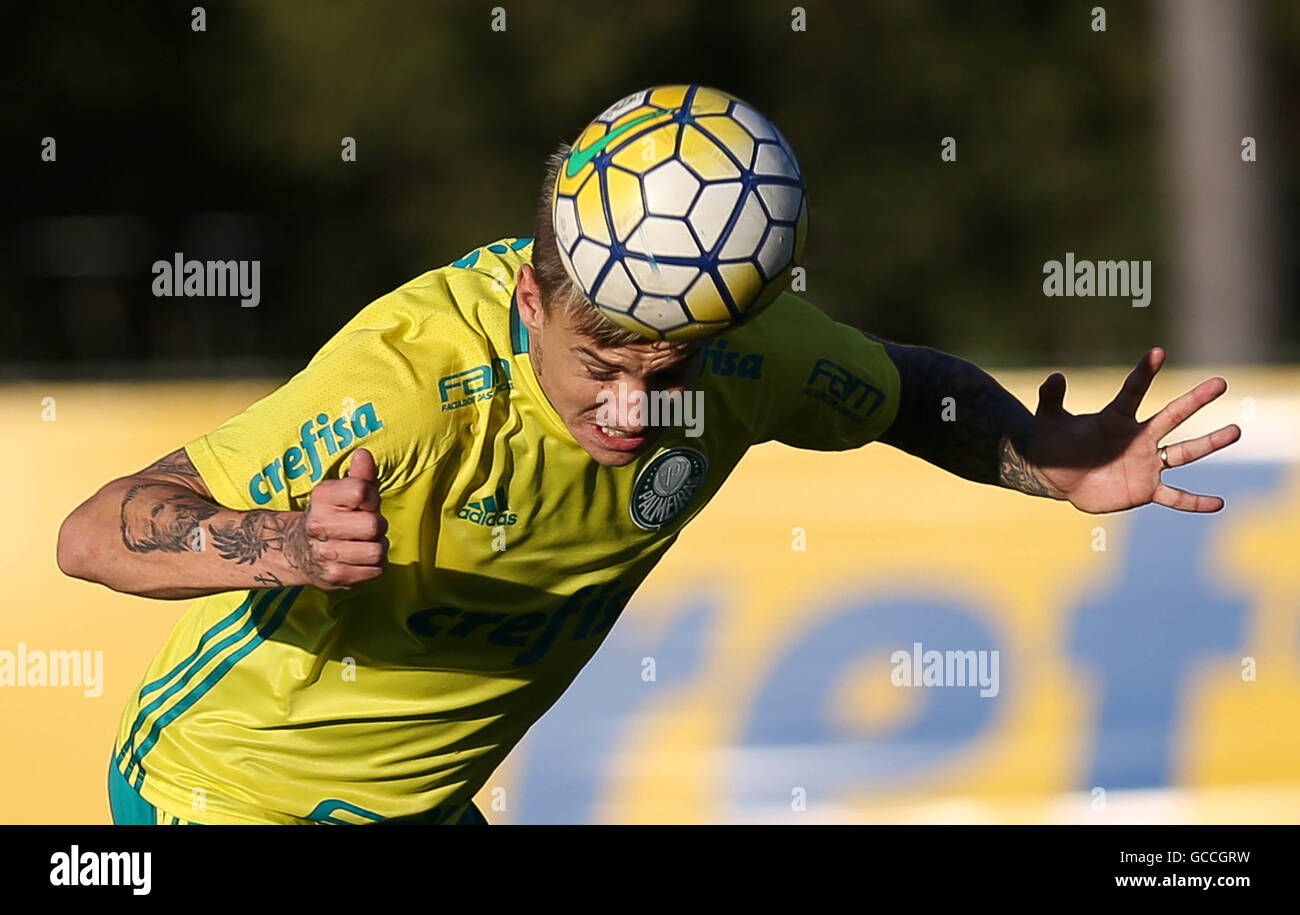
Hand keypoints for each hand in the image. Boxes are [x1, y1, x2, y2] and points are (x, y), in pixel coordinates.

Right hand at [295, 448, 388, 587]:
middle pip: (373, 525)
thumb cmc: (332, 516)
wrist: (299, 552)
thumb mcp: (343, 491)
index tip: (364, 503)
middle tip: (365, 527)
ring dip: (377, 547)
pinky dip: (373, 566)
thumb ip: (359, 475)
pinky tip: (359, 559)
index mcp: (322, 497)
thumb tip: (364, 454)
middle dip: (377, 526)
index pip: (361, 491)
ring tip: (362, 544)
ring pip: (377, 550)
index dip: (372, 498)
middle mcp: (319, 525)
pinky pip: (376, 570)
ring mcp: (325, 554)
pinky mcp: (335, 576)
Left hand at [1029, 347, 1240, 512]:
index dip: (1144, 372)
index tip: (1158, 351)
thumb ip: (1050, 398)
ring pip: (1183, 452)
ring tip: (1235, 430)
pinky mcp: (1146, 490)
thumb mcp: (1047, 420)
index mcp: (1116, 419)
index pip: (1134, 391)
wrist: (1059, 477)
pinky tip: (1219, 504)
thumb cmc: (1055, 444)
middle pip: (1171, 416)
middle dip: (1194, 400)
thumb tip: (1055, 376)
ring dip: (1209, 443)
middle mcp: (1139, 438)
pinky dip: (1195, 502)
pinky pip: (1175, 497)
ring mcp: (1146, 464)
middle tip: (1220, 382)